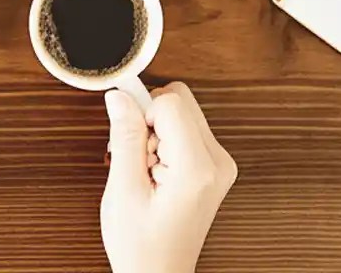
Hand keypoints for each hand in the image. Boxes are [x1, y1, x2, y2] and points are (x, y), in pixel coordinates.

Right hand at [100, 82, 236, 272]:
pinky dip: (164, 141)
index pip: (171, 103)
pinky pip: (185, 130)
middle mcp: (218, 163)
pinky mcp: (214, 166)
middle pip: (180, 101)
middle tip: (137, 160)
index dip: (141, 116)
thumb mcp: (124, 190)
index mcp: (198, 168)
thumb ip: (125, 138)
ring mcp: (220, 164)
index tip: (129, 142)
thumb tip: (120, 96)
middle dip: (149, 121)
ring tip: (145, 170)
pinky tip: (154, 171)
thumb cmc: (142, 245)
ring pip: (182, 113)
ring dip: (155, 133)